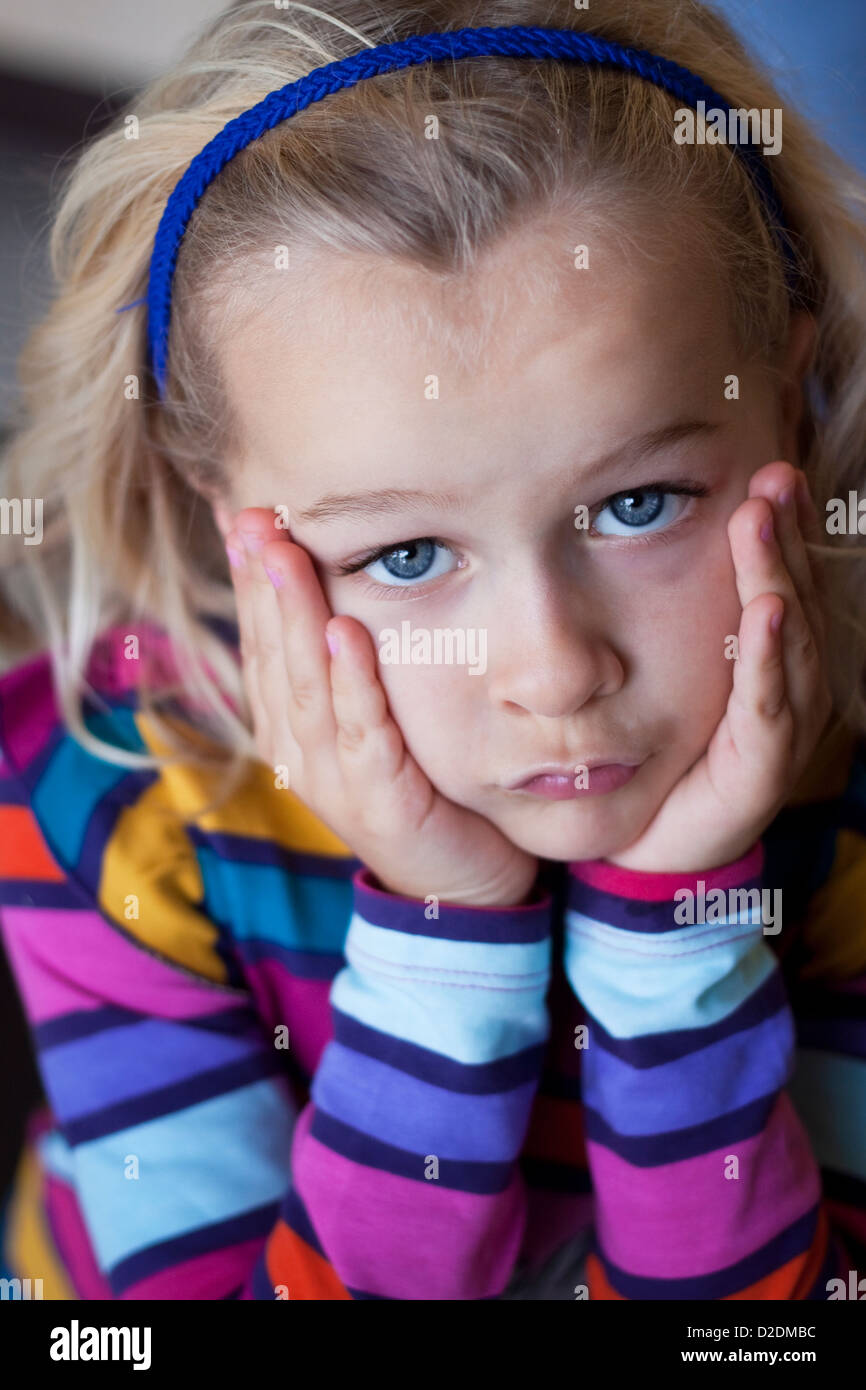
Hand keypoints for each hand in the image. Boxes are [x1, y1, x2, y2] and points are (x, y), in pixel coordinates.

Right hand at [217, 505, 538, 907]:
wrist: (460, 884)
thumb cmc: (422, 789)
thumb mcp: (373, 723)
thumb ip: (348, 669)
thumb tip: (338, 589)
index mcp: (291, 728)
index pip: (261, 641)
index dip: (248, 579)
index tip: (240, 514)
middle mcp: (298, 751)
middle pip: (273, 654)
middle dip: (261, 581)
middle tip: (252, 514)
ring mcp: (332, 779)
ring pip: (305, 685)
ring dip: (293, 616)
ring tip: (284, 554)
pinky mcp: (377, 801)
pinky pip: (362, 732)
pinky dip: (352, 682)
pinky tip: (344, 632)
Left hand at [604, 461, 833, 874]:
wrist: (651, 843)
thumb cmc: (660, 753)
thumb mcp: (664, 674)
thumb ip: (661, 617)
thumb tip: (619, 533)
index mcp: (765, 660)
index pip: (778, 581)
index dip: (778, 529)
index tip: (765, 473)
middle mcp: (786, 685)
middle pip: (791, 597)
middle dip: (782, 536)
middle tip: (771, 476)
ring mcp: (781, 726)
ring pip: (785, 640)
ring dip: (775, 577)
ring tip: (762, 522)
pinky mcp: (761, 766)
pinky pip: (766, 704)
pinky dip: (766, 657)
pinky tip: (763, 611)